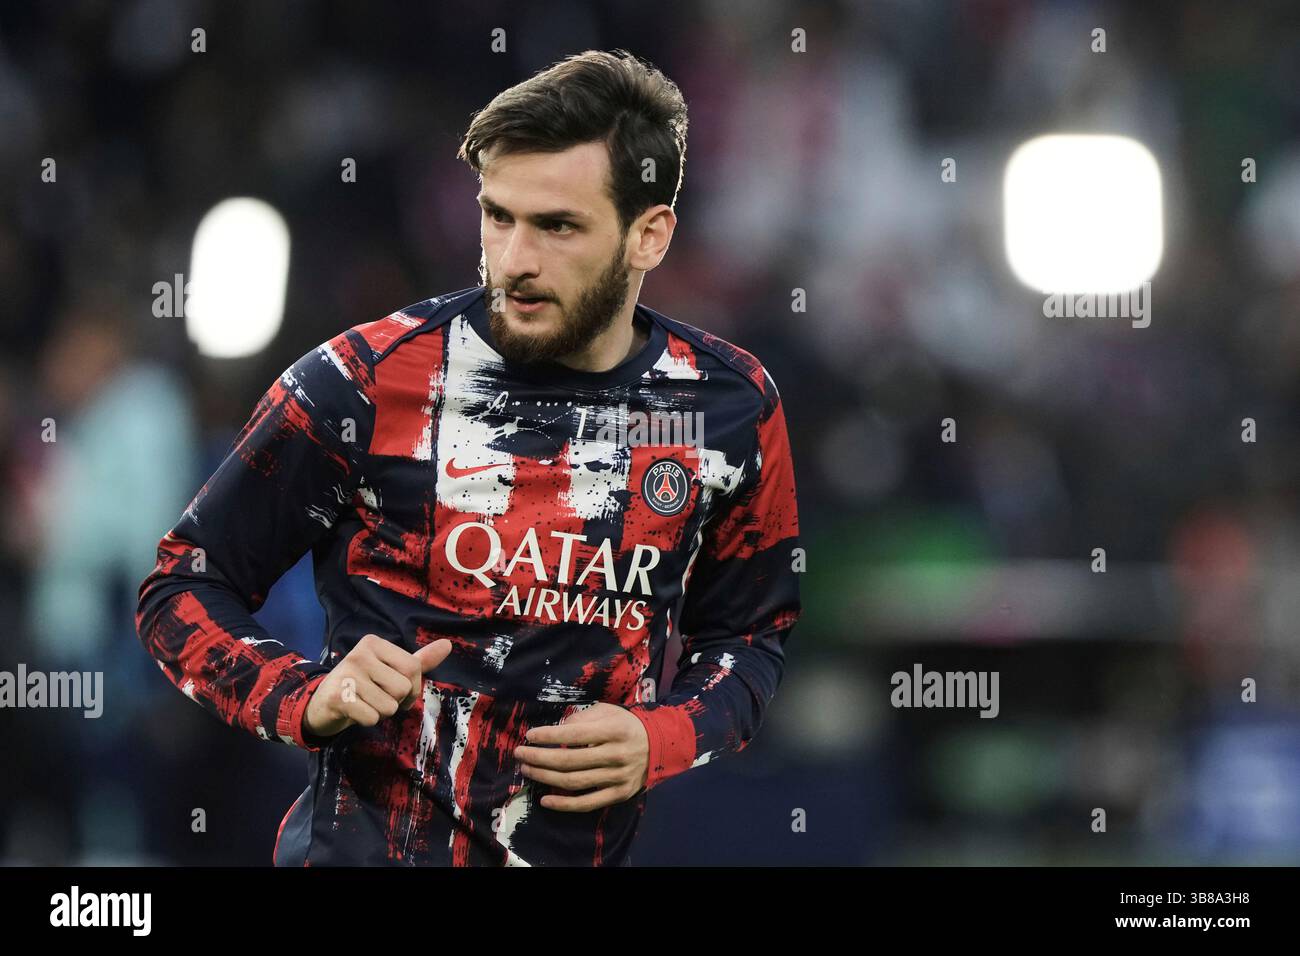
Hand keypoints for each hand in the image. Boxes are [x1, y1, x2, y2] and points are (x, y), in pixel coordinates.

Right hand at [303, 634, 451, 738]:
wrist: (321, 703)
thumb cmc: (363, 685)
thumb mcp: (391, 669)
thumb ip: (420, 659)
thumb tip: (448, 644)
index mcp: (374, 643)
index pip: (413, 667)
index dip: (413, 686)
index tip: (398, 690)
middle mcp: (359, 654)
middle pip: (403, 688)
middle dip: (396, 701)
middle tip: (377, 697)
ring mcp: (346, 675)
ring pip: (389, 706)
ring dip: (381, 712)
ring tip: (365, 703)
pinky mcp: (337, 697)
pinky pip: (372, 718)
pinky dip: (367, 721)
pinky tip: (354, 711)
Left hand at [514, 702, 649, 811]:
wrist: (660, 746)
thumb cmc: (627, 725)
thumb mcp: (608, 711)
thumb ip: (583, 717)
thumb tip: (558, 729)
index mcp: (614, 731)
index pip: (575, 734)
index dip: (549, 735)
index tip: (529, 735)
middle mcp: (616, 755)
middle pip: (570, 760)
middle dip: (540, 757)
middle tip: (520, 754)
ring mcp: (618, 778)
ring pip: (574, 782)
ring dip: (545, 777)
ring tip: (527, 769)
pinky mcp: (619, 795)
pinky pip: (587, 803)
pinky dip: (564, 804)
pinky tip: (545, 799)